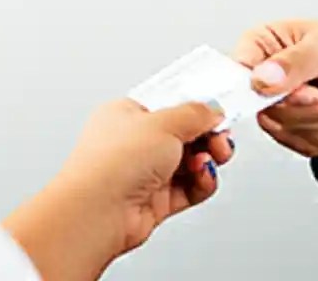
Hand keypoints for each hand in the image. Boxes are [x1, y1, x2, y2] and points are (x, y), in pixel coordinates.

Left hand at [58, 99, 234, 249]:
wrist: (97, 213)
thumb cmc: (111, 164)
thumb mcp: (164, 122)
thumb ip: (195, 113)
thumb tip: (213, 110)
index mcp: (127, 115)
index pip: (170, 104)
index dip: (196, 107)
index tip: (218, 109)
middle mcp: (135, 144)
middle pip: (185, 134)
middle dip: (209, 136)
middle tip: (220, 137)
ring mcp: (145, 173)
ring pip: (192, 162)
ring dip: (206, 160)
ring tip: (207, 160)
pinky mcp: (155, 200)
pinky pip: (190, 188)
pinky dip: (202, 182)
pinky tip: (202, 177)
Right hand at [232, 20, 317, 156]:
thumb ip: (294, 62)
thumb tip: (263, 78)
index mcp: (261, 50)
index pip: (235, 75)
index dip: (257, 90)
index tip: (286, 90)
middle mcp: (264, 85)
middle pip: (270, 112)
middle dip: (316, 102)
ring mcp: (281, 114)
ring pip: (297, 131)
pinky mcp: (300, 138)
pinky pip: (316, 146)